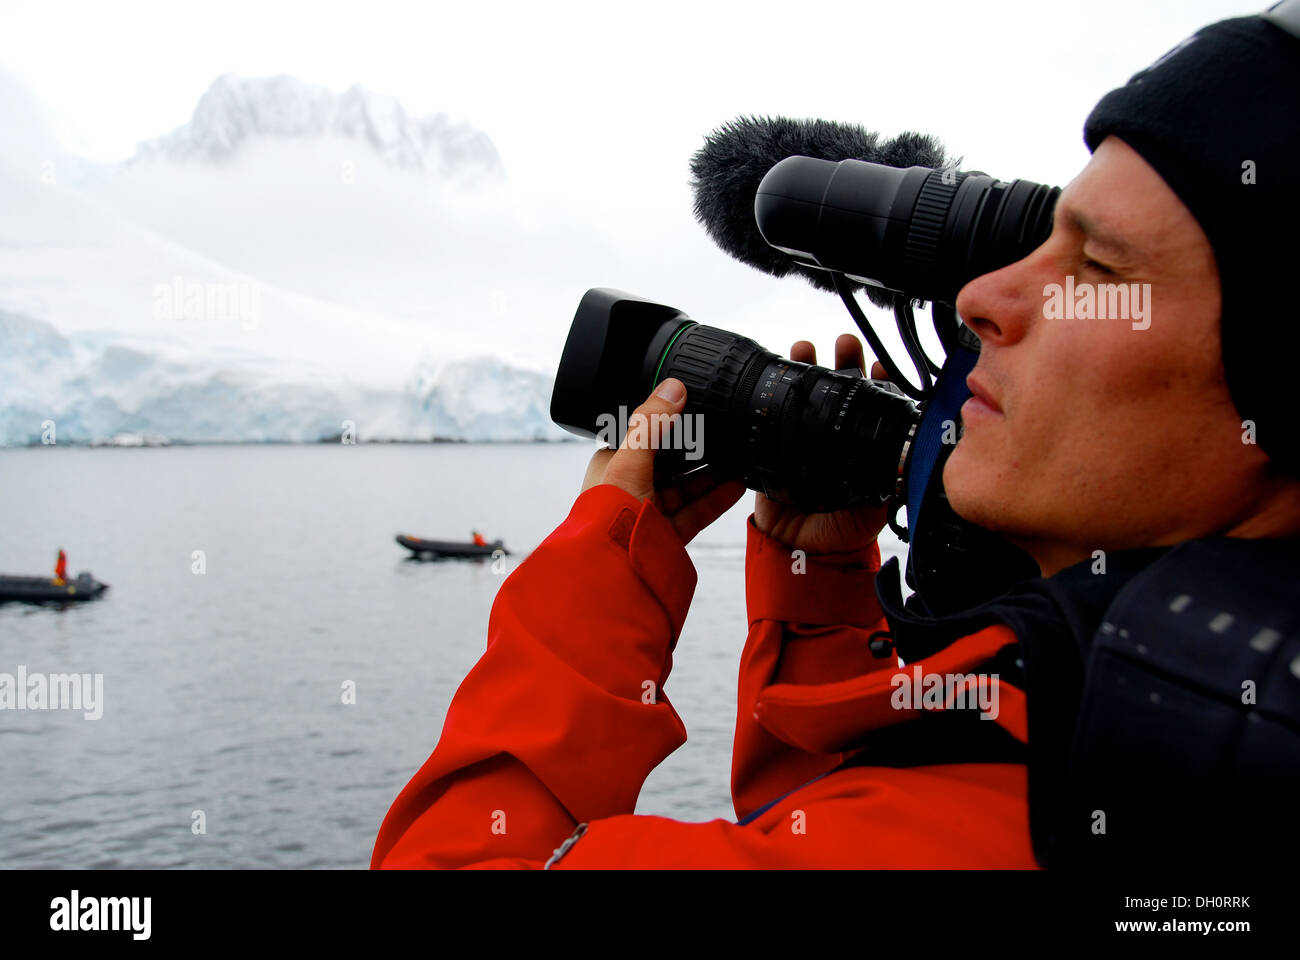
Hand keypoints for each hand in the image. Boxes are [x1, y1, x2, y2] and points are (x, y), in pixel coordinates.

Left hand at [581, 378, 746, 543]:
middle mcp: (630, 487)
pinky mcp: (666, 535)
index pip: (645, 437)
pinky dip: (716, 499)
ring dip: (712, 474)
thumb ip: (652, 423)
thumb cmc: (608, 515)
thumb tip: (674, 387)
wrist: (611, 571)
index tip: (698, 411)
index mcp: (612, 464)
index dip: (671, 425)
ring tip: (740, 458)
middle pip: (671, 463)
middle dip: (699, 451)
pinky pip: (696, 512)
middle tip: (727, 434)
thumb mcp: (629, 460)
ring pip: (686, 488)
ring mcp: (650, 512)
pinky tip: (737, 486)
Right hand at [752, 334, 891, 555]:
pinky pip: (770, 418)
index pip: (869, 405)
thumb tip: (908, 460)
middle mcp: (832, 437)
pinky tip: (774, 377)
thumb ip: (888, 484)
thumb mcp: (874, 507)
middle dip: (840, 362)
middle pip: (837, 390)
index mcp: (859, 445)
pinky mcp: (771, 449)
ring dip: (804, 367)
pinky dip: (770, 396)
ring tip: (804, 348)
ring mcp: (801, 439)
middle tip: (844, 345)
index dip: (874, 383)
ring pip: (803, 395)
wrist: (801, 554)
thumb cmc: (843, 531)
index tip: (877, 364)